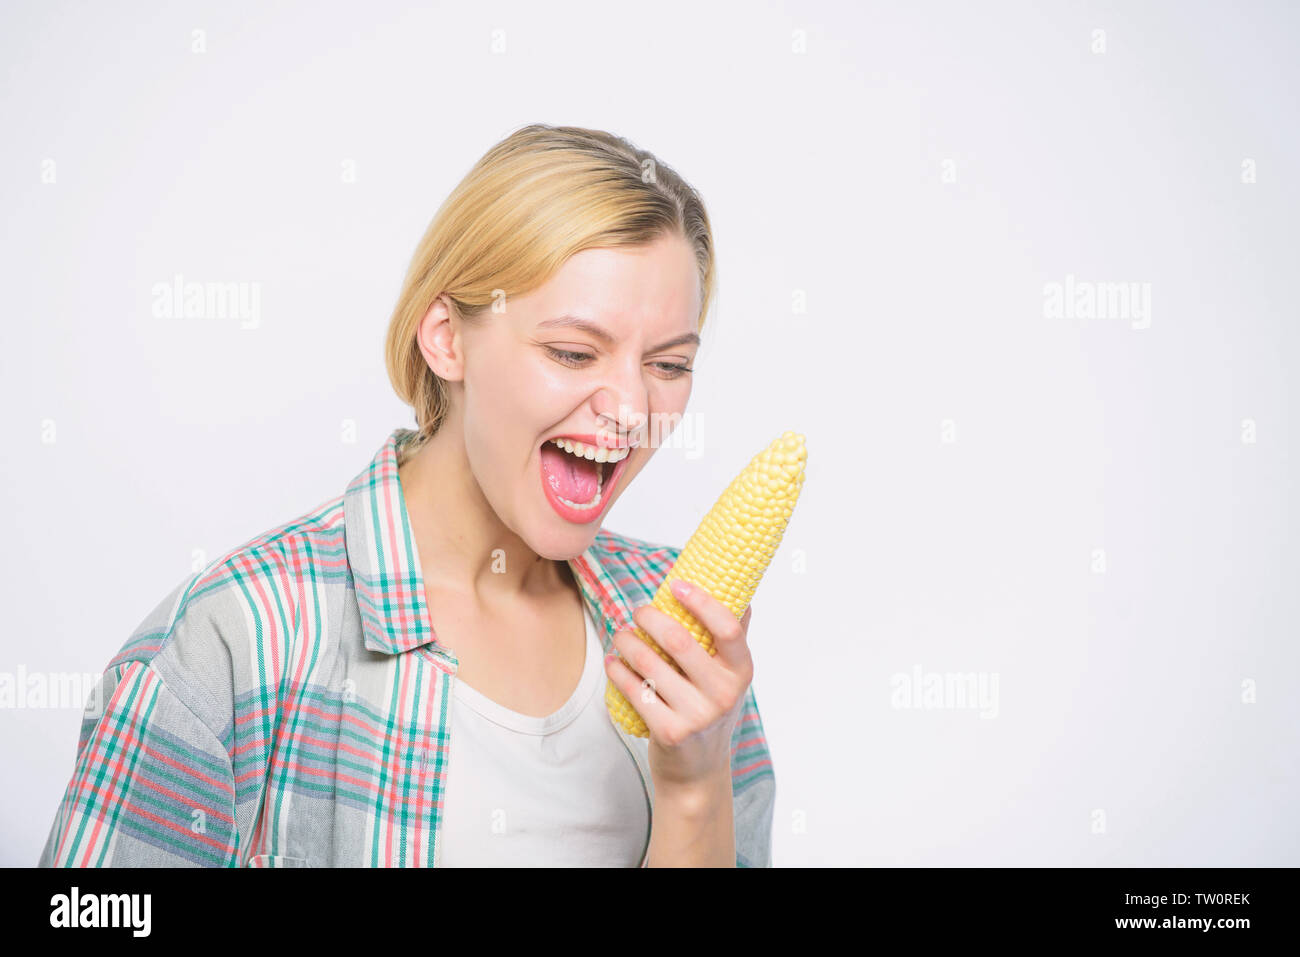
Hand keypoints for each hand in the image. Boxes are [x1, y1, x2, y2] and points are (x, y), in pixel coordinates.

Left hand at [604, 578, 753, 791]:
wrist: (698, 772)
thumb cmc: (711, 711)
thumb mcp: (730, 678)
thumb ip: (733, 638)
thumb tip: (741, 594)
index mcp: (741, 672)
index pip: (728, 627)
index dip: (701, 601)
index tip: (676, 585)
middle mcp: (724, 694)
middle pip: (680, 641)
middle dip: (650, 618)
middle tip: (638, 610)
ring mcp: (698, 716)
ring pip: (650, 664)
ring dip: (628, 642)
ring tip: (621, 635)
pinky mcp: (670, 732)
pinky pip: (635, 691)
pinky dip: (618, 671)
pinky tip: (612, 662)